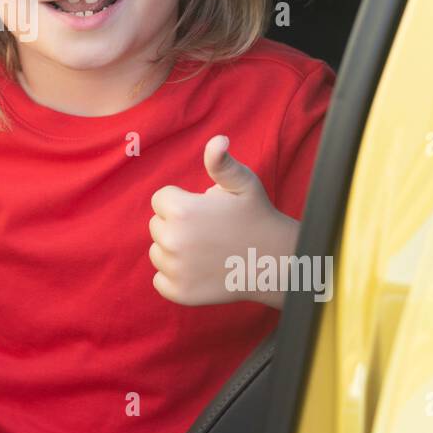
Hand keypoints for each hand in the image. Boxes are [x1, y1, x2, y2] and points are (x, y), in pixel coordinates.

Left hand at [148, 135, 297, 307]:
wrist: (275, 264)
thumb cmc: (258, 217)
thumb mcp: (244, 184)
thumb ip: (222, 162)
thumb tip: (217, 139)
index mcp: (181, 210)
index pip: (160, 200)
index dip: (182, 202)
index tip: (205, 211)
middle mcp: (173, 240)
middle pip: (156, 225)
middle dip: (176, 225)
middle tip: (208, 231)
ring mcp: (175, 269)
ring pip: (157, 252)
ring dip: (174, 250)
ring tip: (206, 250)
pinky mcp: (178, 293)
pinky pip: (160, 279)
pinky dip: (175, 276)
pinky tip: (200, 270)